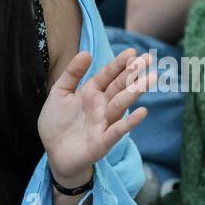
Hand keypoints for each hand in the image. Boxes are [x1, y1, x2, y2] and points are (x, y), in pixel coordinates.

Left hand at [39, 47, 152, 186]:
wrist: (53, 153)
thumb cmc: (57, 122)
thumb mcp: (59, 92)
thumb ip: (72, 73)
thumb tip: (86, 52)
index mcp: (91, 92)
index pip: (108, 75)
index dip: (119, 63)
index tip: (132, 52)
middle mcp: (101, 106)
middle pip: (119, 86)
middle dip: (134, 73)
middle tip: (149, 58)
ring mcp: (104, 123)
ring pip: (121, 104)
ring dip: (136, 92)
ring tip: (151, 78)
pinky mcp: (102, 142)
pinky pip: (117, 130)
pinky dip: (129, 122)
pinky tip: (142, 112)